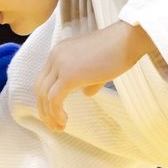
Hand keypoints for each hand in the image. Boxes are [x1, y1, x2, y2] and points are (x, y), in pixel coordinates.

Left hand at [34, 21, 151, 130]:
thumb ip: (88, 79)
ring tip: (59, 127)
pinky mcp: (68, 76)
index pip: (44, 78)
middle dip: (44, 109)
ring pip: (44, 95)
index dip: (46, 98)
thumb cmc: (118, 51)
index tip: (55, 113)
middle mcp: (55, 56)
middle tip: (54, 125)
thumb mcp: (97, 66)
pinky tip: (64, 122)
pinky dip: (56, 113)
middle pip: (40, 87)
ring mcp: (60, 65)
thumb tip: (86, 93)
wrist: (127, 40)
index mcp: (59, 51)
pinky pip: (54, 99)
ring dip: (49, 115)